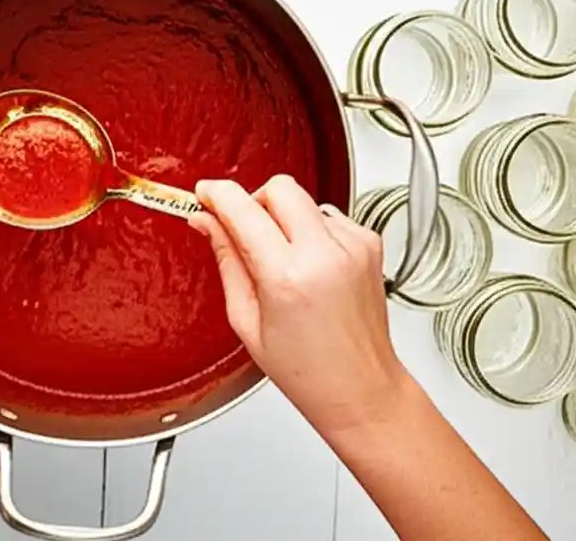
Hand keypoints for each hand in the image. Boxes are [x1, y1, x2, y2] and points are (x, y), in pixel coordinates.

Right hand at [192, 175, 416, 435]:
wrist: (361, 387)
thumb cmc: (308, 370)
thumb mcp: (247, 320)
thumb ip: (227, 260)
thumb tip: (206, 222)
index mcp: (288, 277)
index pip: (243, 209)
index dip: (218, 195)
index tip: (205, 194)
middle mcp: (326, 254)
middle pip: (279, 188)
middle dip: (254, 200)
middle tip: (243, 229)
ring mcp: (353, 245)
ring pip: (304, 201)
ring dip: (285, 220)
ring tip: (283, 264)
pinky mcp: (369, 244)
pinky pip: (328, 217)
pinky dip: (312, 233)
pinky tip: (310, 268)